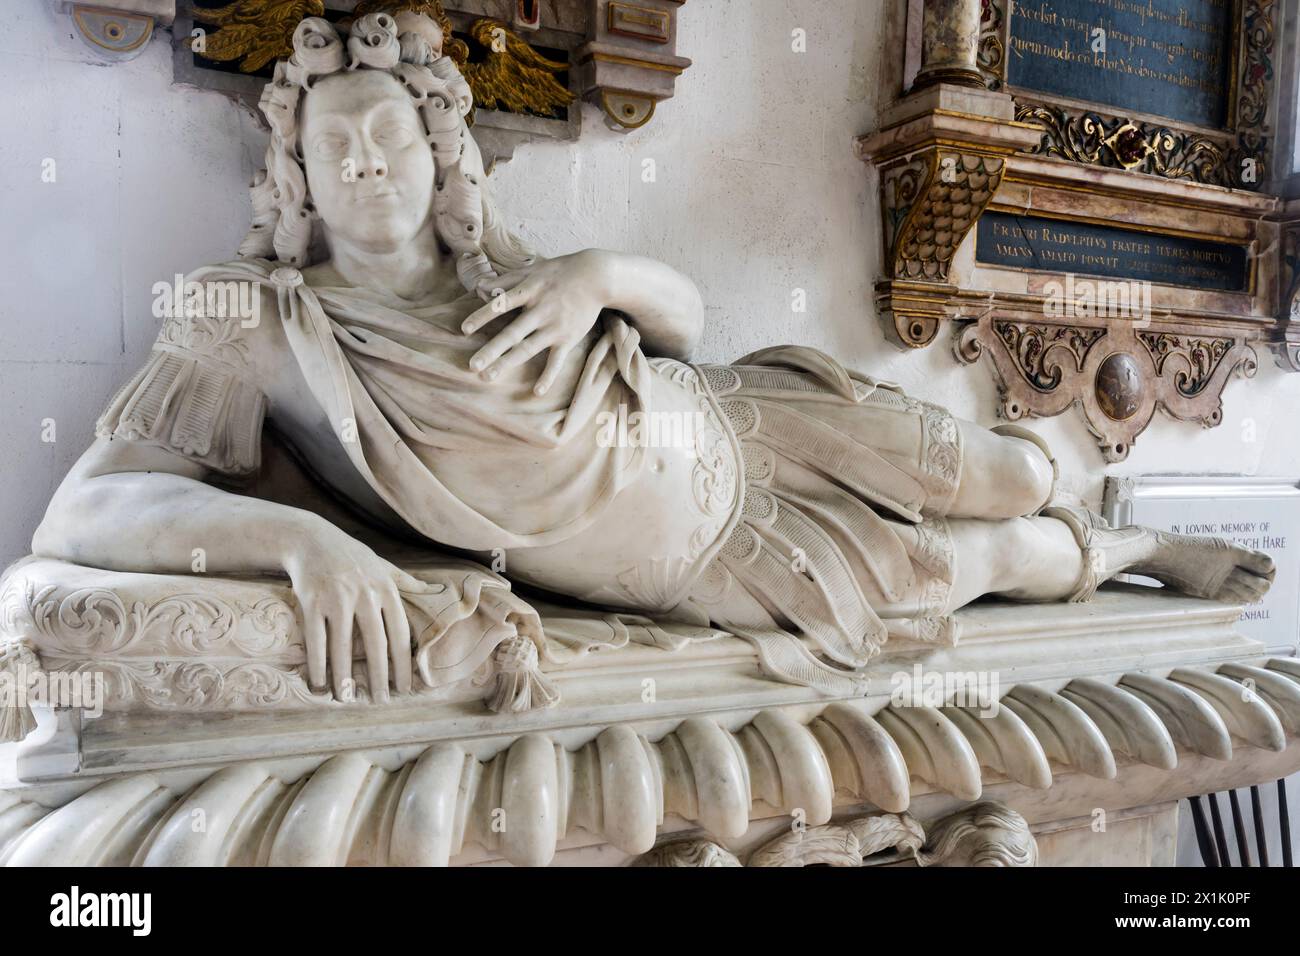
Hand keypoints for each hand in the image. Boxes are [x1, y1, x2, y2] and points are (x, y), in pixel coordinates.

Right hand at [282, 526, 434, 702]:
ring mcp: (336, 598)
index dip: (403, 663)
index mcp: (385, 589)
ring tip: (346, 699)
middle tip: (380, 701)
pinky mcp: (311, 601)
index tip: (404, 687)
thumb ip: (407, 582)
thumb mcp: (384, 565)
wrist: (311, 539)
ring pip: (342, 645)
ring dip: (344, 677)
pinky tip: (319, 684)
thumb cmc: (351, 557)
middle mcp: (364, 594)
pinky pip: (315, 640)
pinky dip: (317, 665)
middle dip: (379, 676)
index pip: (399, 633)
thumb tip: (436, 589)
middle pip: (375, 643)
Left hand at [461, 249, 619, 394]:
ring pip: (528, 348)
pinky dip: (548, 376)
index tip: (465, 329)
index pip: (501, 305)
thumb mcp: (533, 270)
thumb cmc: (560, 271)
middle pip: (512, 333)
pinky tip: (537, 392)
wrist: (597, 277)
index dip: (482, 316)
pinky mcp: (568, 338)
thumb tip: (480, 287)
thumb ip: (506, 279)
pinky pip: (556, 360)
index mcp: (529, 292)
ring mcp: (554, 327)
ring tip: (488, 377)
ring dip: (507, 363)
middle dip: (491, 350)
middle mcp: (540, 311)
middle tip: (472, 366)